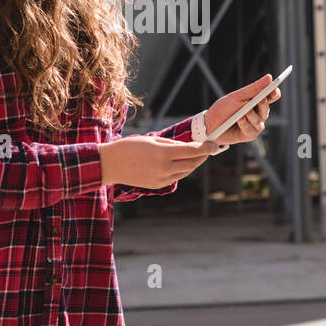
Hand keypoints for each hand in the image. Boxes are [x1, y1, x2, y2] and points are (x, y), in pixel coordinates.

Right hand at [99, 135, 220, 188]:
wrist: (110, 165)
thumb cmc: (129, 147)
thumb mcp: (151, 139)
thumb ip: (172, 144)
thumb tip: (188, 146)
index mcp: (163, 154)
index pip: (192, 151)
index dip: (206, 147)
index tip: (214, 144)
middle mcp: (164, 168)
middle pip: (192, 162)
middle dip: (203, 155)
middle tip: (209, 148)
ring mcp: (161, 179)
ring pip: (186, 171)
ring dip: (194, 163)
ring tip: (198, 154)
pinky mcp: (157, 185)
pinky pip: (176, 177)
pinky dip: (183, 170)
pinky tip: (184, 163)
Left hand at [205, 74, 281, 145]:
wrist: (209, 124)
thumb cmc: (223, 108)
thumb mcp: (237, 96)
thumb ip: (254, 89)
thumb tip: (270, 77)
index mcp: (256, 101)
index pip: (270, 96)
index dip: (274, 93)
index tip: (274, 89)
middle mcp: (258, 114)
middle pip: (267, 109)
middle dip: (264, 104)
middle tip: (261, 100)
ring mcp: (254, 125)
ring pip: (259, 120)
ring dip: (252, 116)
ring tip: (244, 112)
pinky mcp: (249, 135)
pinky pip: (251, 130)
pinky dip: (245, 124)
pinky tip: (239, 119)